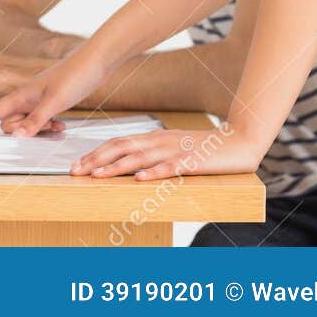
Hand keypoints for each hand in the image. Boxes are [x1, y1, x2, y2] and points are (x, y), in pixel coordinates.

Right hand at [0, 46, 110, 134]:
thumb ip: (35, 120)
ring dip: (39, 130)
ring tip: (58, 125)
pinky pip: (39, 121)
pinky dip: (48, 126)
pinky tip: (61, 124)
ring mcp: (35, 100)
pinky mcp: (47, 102)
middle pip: (9, 124)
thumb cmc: (74, 77)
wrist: (93, 62)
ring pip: (25, 124)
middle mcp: (24, 98)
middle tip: (49, 126)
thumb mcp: (54, 102)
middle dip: (23, 131)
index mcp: (20, 96)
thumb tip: (14, 136)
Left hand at [71, 126, 265, 179]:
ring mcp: (176, 150)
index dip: (95, 153)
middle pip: (121, 148)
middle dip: (96, 160)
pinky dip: (153, 173)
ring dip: (116, 167)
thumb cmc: (205, 147)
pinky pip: (170, 167)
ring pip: (140, 158)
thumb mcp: (173, 147)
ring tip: (97, 175)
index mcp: (154, 138)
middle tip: (76, 171)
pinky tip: (139, 179)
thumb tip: (129, 165)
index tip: (77, 164)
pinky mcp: (193, 160)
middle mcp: (160, 141)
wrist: (241, 140)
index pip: (117, 143)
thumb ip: (153, 153)